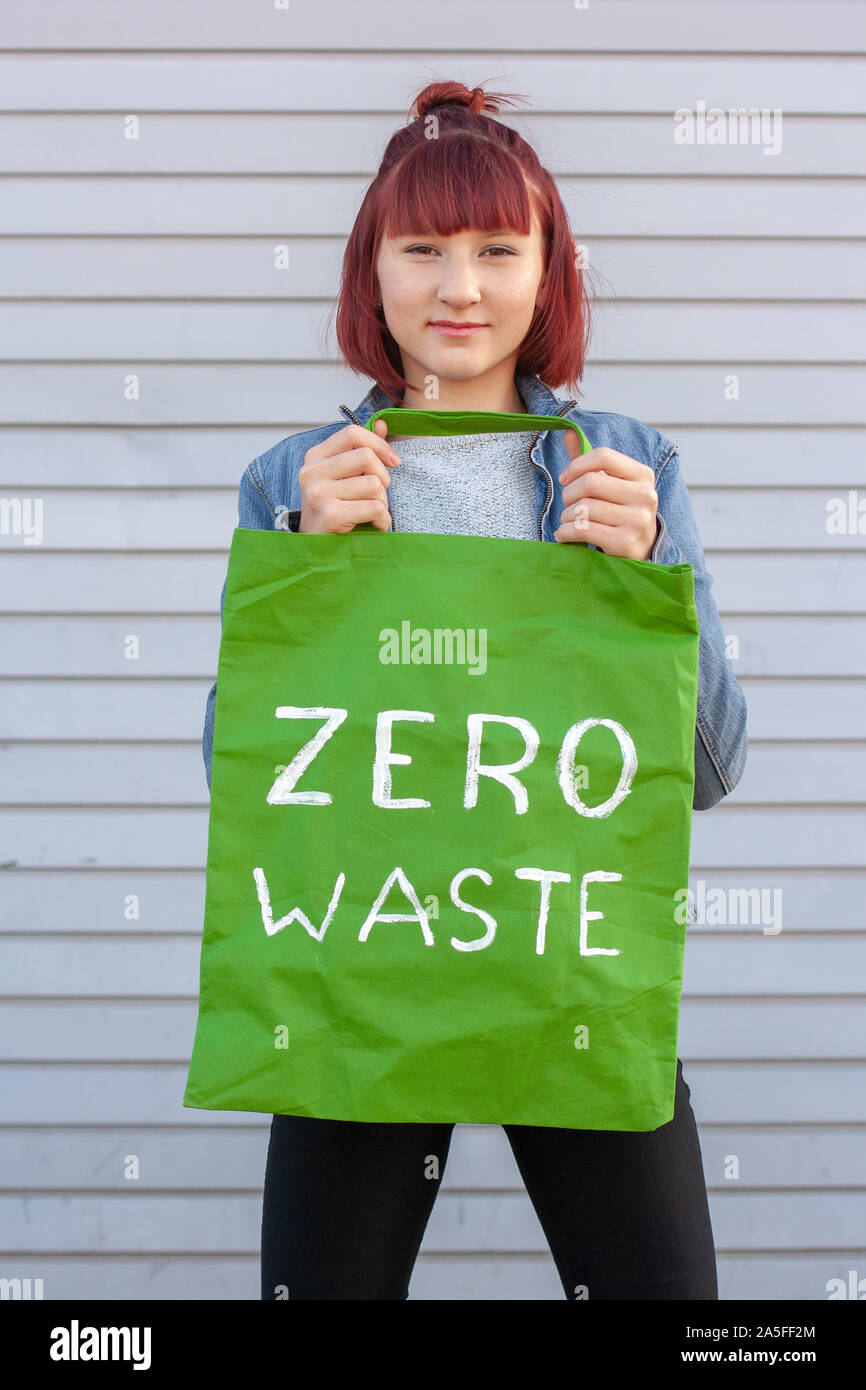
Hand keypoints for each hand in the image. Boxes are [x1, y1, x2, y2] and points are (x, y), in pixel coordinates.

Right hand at [298, 420, 401, 533]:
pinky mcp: (330, 515)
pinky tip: (375, 525)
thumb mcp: (343, 476)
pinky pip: (374, 507)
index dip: (379, 444)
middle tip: (378, 495)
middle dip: (382, 478)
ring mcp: (318, 493)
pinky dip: (383, 519)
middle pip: (366, 457)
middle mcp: (312, 472)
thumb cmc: (334, 510)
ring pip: (373, 484)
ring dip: (383, 502)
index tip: (393, 462)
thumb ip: (362, 450)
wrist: (316, 548)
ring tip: (372, 513)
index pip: (352, 433)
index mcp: (315, 457)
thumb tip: (383, 423)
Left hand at [553, 435, 658, 560]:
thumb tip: (567, 431)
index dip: (577, 465)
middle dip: (569, 494)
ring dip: (566, 516)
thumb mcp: (610, 484)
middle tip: (567, 504)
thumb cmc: (619, 512)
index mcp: (642, 474)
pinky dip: (565, 532)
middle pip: (590, 482)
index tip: (565, 478)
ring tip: (568, 522)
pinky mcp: (626, 543)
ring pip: (584, 508)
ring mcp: (638, 520)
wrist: (641, 551)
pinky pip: (583, 529)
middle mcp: (645, 495)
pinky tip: (564, 535)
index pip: (603, 456)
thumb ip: (590, 461)